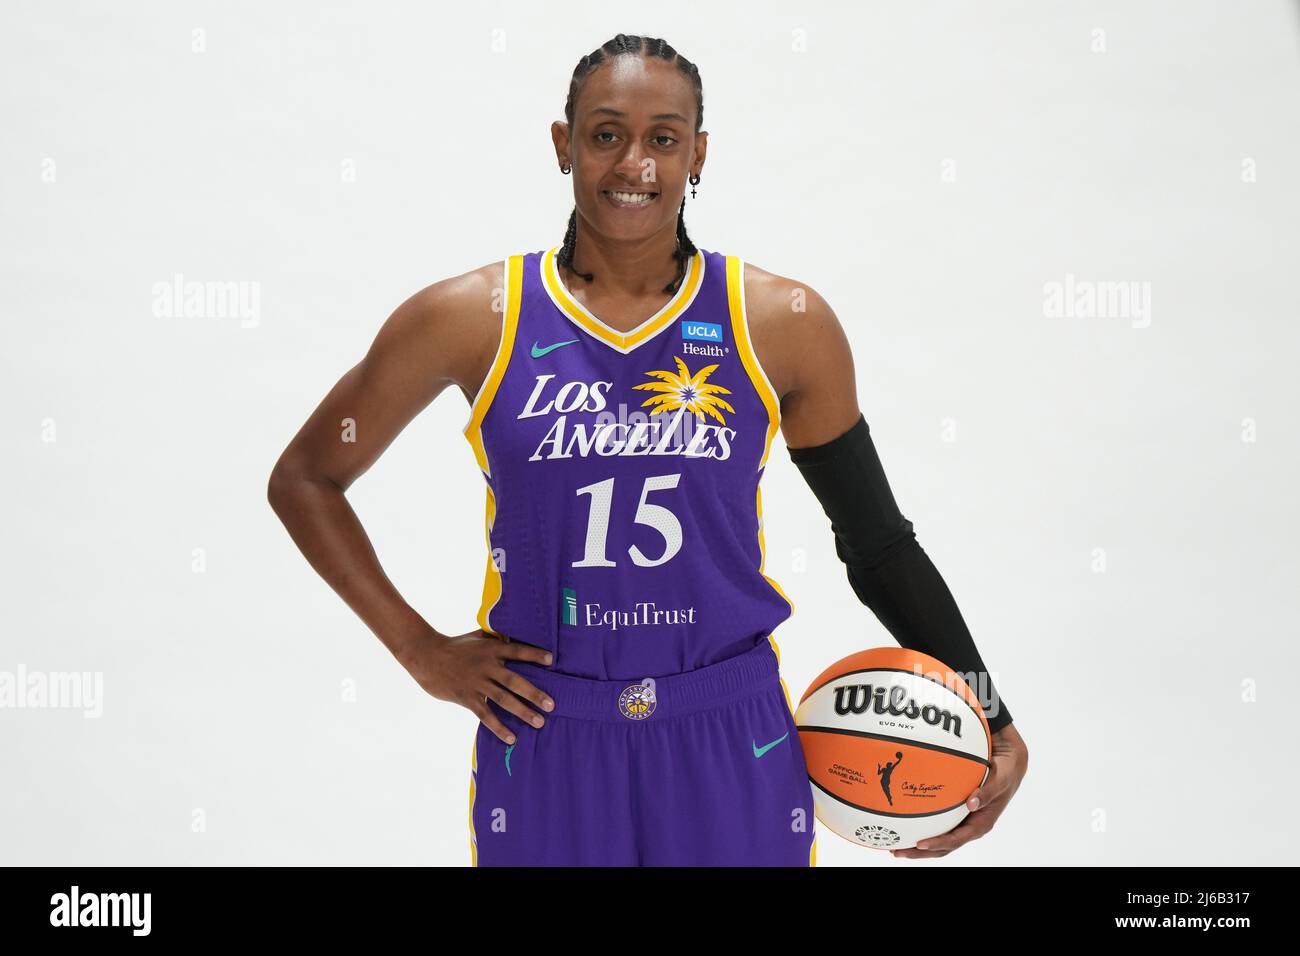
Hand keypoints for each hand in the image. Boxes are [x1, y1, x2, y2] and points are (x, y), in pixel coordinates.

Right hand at [395, 626, 554, 744]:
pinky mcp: (466, 697)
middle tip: (551, 705)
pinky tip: (511, 737)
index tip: (551, 660)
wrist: (426, 656)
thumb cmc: (455, 645)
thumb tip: (514, 634)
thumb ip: (495, 637)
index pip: (517, 650)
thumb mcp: (477, 636)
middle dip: (534, 693)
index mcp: (491, 648)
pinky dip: (498, 727)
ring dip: (522, 711)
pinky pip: (485, 714)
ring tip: (539, 722)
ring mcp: (476, 682)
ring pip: (503, 699)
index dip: (534, 654)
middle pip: (514, 680)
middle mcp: (486, 665)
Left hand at [891, 722, 1027, 858]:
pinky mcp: (958, 813)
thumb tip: (971, 803)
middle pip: (943, 846)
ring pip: (939, 838)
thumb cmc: (1005, 772)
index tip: (920, 844)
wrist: (1009, 765)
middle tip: (896, 851)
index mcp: (982, 823)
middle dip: (920, 852)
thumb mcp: (1000, 780)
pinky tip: (903, 820)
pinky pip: (938, 823)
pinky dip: (922, 826)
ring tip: (893, 845)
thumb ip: (987, 791)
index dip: (939, 843)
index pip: (957, 839)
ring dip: (917, 844)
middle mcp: (970, 826)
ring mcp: (963, 821)